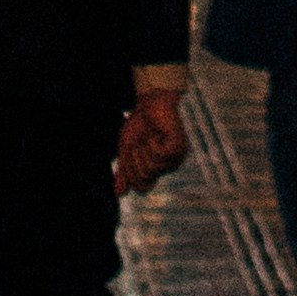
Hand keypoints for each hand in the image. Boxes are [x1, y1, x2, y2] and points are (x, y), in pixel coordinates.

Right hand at [116, 79, 189, 198]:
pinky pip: (159, 155)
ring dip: (143, 149)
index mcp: (158, 169)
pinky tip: (157, 134)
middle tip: (141, 141)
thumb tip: (118, 194)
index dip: (131, 172)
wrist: (150, 101)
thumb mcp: (126, 150)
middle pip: (146, 179)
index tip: (133, 152)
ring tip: (149, 135)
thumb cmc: (139, 124)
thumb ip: (123, 172)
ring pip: (152, 168)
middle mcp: (168, 167)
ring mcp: (176, 158)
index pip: (142, 187)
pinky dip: (152, 144)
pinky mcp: (178, 147)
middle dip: (136, 159)